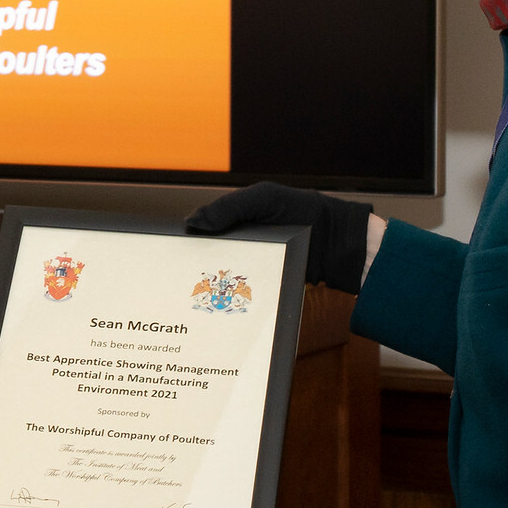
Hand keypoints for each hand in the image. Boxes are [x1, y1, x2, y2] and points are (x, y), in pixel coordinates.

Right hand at [187, 183, 380, 294]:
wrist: (339, 244)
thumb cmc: (305, 211)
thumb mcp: (265, 199)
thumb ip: (230, 207)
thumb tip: (192, 222)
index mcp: (239, 219)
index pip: (204, 230)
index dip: (187, 240)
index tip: (168, 250)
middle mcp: (243, 243)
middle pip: (210, 258)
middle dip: (194, 268)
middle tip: (175, 280)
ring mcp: (255, 265)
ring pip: (224, 279)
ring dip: (211, 288)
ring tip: (190, 298)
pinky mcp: (266, 284)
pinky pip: (243, 294)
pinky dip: (231, 300)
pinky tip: (217, 307)